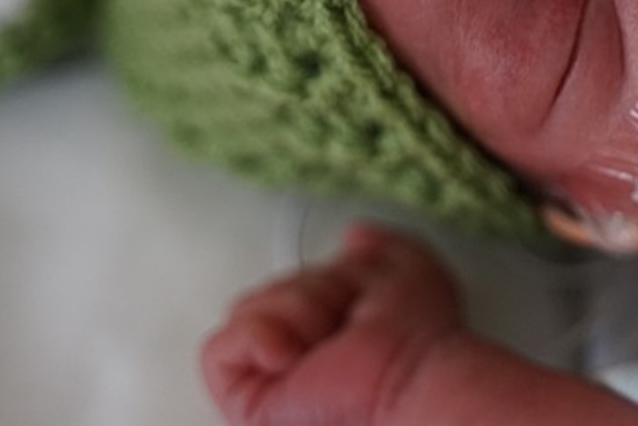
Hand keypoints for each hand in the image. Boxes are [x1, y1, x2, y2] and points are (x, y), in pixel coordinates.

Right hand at [201, 223, 465, 424]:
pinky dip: (258, 337)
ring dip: (293, 310)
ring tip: (327, 338)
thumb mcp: (411, 268)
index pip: (295, 285)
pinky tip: (293, 354)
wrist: (410, 376)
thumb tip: (355, 235)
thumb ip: (384, 246)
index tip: (353, 290)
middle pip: (269, 290)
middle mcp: (301, 356)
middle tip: (346, 317)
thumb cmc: (419, 338)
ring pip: (246, 310)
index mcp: (332, 332)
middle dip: (312, 290)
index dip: (323, 280)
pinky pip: (218, 348)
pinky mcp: (248, 404)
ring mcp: (273, 380)